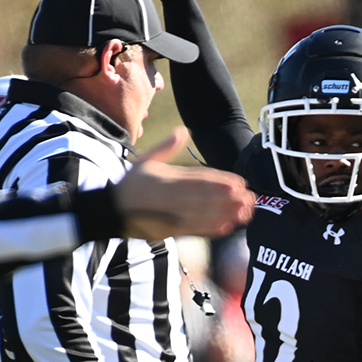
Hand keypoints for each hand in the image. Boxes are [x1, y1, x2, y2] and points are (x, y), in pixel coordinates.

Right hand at [115, 128, 253, 238]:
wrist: (111, 211)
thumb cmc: (131, 184)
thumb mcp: (145, 160)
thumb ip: (166, 147)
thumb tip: (184, 130)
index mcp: (167, 180)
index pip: (198, 180)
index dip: (220, 182)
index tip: (239, 183)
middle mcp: (171, 198)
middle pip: (205, 199)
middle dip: (228, 199)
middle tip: (250, 198)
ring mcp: (171, 216)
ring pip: (202, 216)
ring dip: (225, 214)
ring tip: (245, 213)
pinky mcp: (170, 231)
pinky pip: (194, 231)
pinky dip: (210, 230)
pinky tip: (227, 227)